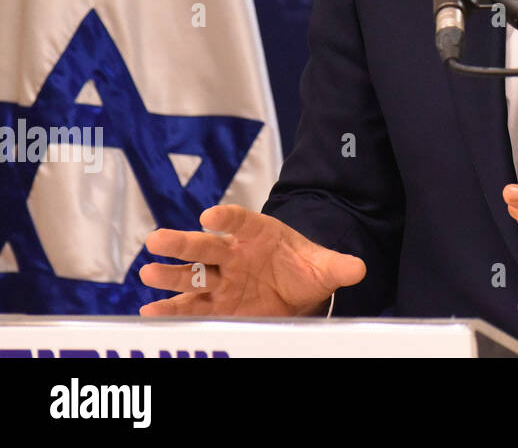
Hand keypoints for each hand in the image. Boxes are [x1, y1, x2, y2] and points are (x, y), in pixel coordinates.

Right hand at [138, 205, 364, 316]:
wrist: (295, 290)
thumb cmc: (305, 270)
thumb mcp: (325, 268)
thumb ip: (339, 266)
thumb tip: (359, 268)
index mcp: (260, 235)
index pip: (242, 221)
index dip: (227, 217)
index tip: (211, 216)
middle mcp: (235, 254)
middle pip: (206, 246)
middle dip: (183, 243)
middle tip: (157, 239)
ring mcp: (222, 280)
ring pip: (192, 275)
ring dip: (170, 274)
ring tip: (147, 272)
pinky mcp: (216, 304)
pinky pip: (191, 306)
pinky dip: (171, 309)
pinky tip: (151, 312)